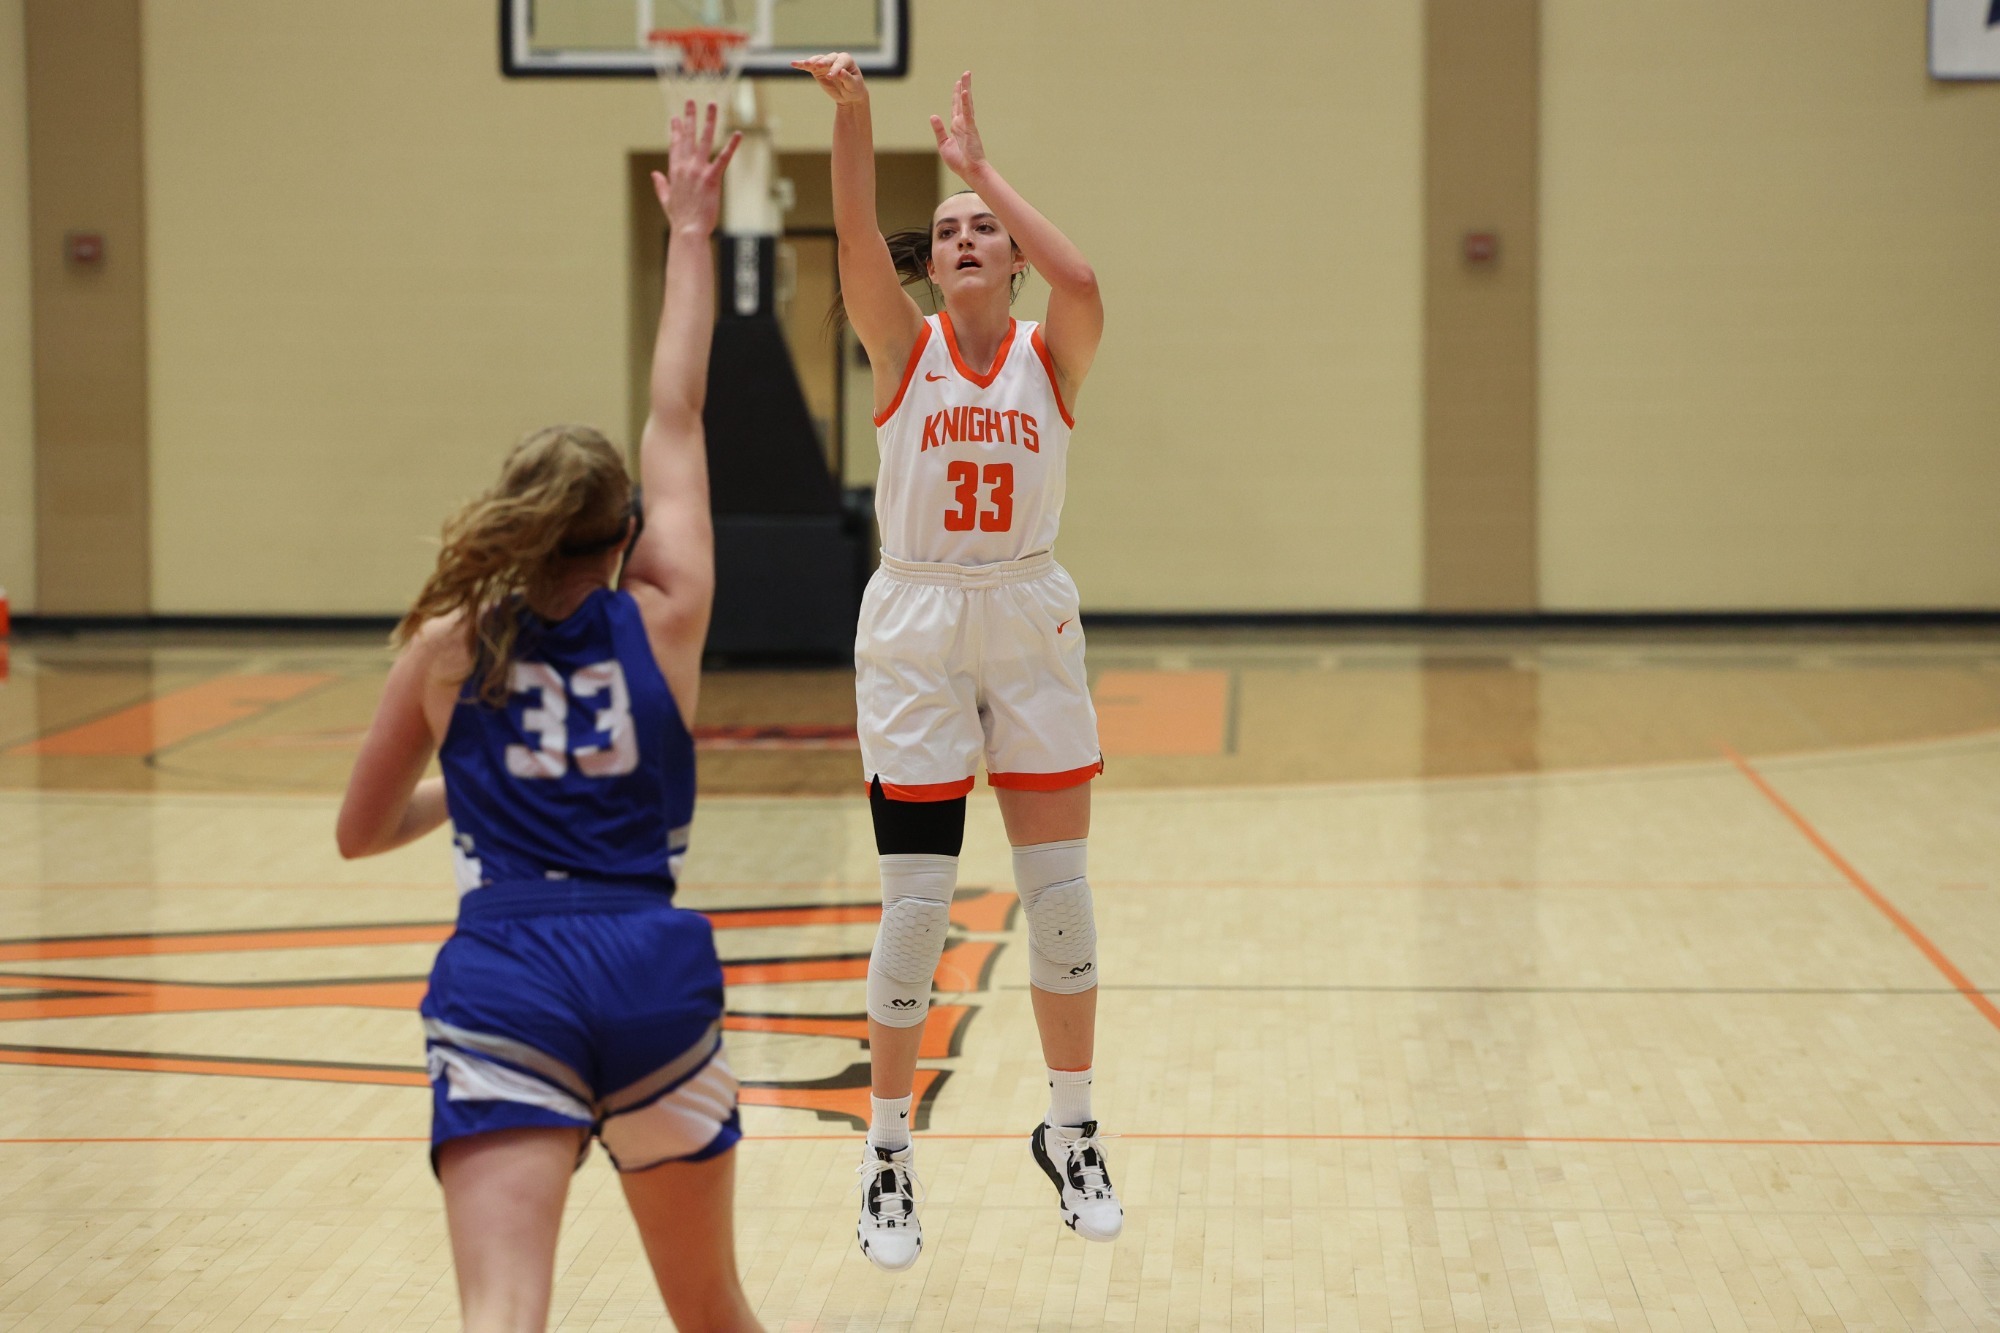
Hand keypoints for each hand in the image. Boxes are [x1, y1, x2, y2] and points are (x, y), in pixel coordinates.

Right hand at [652, 100, 740, 234]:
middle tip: (691, 101)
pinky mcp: (712, 178)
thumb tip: (654, 174)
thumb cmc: (679, 218)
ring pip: (704, 140)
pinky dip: (731, 145)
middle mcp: (685, 167)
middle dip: (690, 117)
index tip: (676, 117)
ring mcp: (698, 171)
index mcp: (674, 171)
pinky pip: (723, 158)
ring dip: (709, 121)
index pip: (675, 145)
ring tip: (712, 105)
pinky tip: (738, 133)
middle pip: (688, 137)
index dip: (676, 130)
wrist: (688, 230)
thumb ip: (660, 185)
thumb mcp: (666, 199)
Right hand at [791, 52, 867, 105]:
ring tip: (806, 64)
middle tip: (818, 66)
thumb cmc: (854, 89)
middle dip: (823, 62)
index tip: (831, 77)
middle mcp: (835, 58)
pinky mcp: (817, 69)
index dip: (835, 69)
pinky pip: (808, 66)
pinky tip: (793, 63)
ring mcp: (825, 63)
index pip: (839, 63)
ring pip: (817, 60)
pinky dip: (801, 64)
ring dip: (811, 61)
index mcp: (846, 59)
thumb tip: (841, 72)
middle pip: (828, 58)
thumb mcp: (854, 85)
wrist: (849, 95)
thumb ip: (847, 78)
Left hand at [929, 71, 987, 182]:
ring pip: (966, 103)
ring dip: (966, 88)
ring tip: (967, 75)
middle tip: (966, 73)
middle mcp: (963, 123)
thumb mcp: (943, 144)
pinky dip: (966, 103)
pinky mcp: (971, 129)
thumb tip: (933, 115)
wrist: (970, 171)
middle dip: (964, 86)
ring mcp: (968, 124)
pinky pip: (968, 113)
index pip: (956, 107)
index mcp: (957, 127)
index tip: (958, 83)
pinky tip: (965, 92)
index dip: (956, 95)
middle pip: (962, 101)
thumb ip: (939, 130)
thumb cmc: (959, 161)